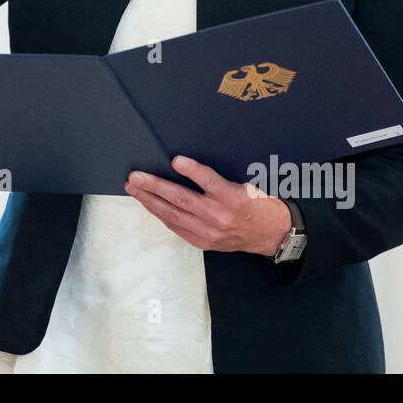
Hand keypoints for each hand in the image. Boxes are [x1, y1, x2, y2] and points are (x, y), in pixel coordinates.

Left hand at [124, 156, 291, 256]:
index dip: (192, 170)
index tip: (175, 160)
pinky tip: (149, 204)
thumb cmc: (255, 203)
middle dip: (155, 187)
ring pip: (174, 214)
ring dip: (150, 201)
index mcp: (232, 197)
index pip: (209, 181)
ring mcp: (210, 232)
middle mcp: (219, 216)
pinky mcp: (204, 242)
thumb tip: (183, 165)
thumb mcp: (243, 184)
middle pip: (182, 199)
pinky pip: (176, 227)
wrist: (269, 234)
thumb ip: (216, 179)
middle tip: (135, 177)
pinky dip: (161, 214)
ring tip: (134, 189)